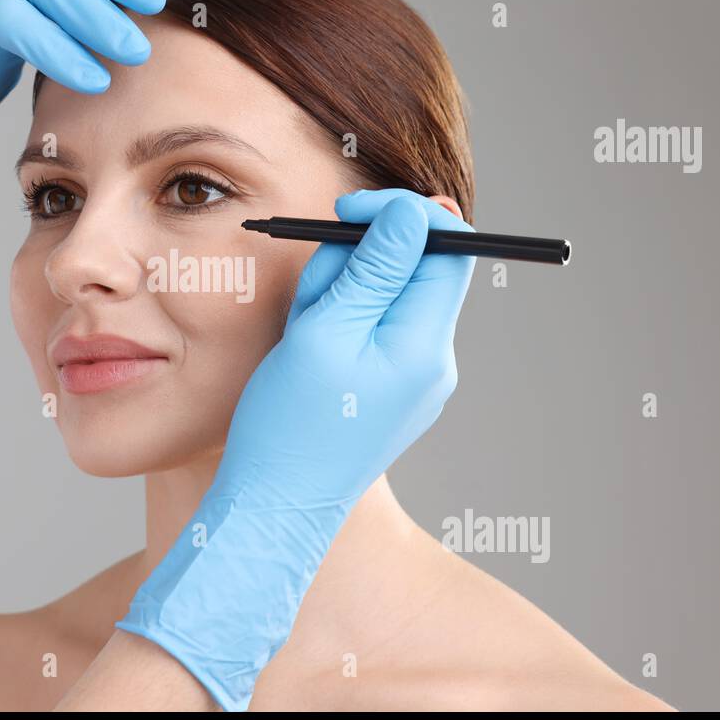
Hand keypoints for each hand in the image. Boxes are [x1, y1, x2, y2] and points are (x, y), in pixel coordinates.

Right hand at [115, 189, 475, 709]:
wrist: (272, 509)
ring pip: (387, 299)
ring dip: (341, 294)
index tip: (347, 209)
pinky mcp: (389, 392)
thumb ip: (374, 267)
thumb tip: (417, 212)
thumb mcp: (323, 333)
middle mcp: (432, 362)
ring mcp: (414, 381)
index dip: (401, 215)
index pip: (446, 247)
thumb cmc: (288, 425)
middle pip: (414, 270)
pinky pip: (372, 333)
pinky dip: (339, 323)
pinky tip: (305, 356)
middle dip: (357, 261)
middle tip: (309, 295)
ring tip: (301, 335)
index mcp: (424, 345)